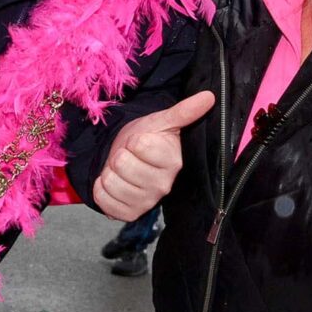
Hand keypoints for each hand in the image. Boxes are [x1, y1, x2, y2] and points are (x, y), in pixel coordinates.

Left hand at [94, 90, 214, 221]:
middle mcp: (163, 186)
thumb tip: (209, 96)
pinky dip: (102, 189)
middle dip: (120, 155)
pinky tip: (116, 183)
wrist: (133, 159)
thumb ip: (184, 111)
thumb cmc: (150, 138)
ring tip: (123, 170)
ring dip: (110, 172)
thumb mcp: (162, 121)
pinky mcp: (130, 214)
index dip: (134, 140)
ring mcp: (146, 202)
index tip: (140, 142)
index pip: (139, 144)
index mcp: (172, 161)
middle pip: (121, 162)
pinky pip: (102, 199)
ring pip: (110, 181)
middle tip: (130, 156)